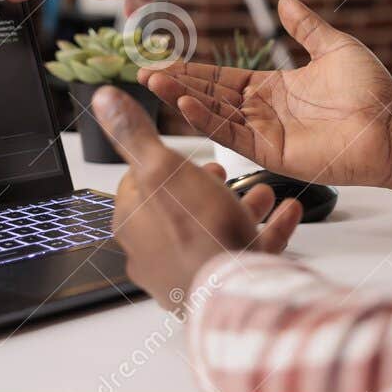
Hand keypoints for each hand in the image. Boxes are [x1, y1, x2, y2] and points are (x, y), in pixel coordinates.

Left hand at [94, 87, 301, 309]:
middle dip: (202, 185)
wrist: (233, 292)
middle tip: (218, 172)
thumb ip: (135, 134)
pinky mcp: (223, 283)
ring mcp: (189, 270)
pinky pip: (247, 250)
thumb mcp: (161, 167)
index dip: (158, 163)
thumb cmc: (195, 232)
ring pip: (214, 229)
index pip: (135, 185)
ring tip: (260, 191)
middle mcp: (155, 250)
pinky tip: (288, 212)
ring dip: (239, 205)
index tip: (175, 152)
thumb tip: (104, 99)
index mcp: (134, 221)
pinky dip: (268, 229)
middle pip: (178, 208)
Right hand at [139, 0, 391, 195]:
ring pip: (215, 115)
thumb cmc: (370, 91)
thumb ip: (305, 27)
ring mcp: (265, 133)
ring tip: (155, 82)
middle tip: (143, 72)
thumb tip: (284, 0)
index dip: (194, 69)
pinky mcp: (272, 153)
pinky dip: (208, 120)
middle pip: (210, 95)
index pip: (223, 78)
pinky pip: (233, 134)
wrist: (391, 126)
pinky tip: (186, 104)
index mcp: (273, 88)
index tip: (165, 60)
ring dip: (184, 99)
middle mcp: (263, 112)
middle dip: (178, 83)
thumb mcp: (334, 48)